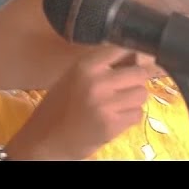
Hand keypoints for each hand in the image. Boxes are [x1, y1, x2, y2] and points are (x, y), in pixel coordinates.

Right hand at [7, 47, 152, 160]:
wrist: (46, 139)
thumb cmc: (59, 106)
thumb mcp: (75, 77)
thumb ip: (102, 66)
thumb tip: (139, 56)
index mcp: (86, 66)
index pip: (123, 49)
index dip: (134, 55)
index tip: (137, 60)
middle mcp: (97, 82)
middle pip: (140, 72)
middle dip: (137, 80)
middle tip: (128, 87)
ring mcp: (106, 104)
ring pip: (142, 93)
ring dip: (135, 99)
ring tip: (119, 104)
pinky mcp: (112, 125)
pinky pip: (137, 114)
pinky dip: (130, 116)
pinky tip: (115, 118)